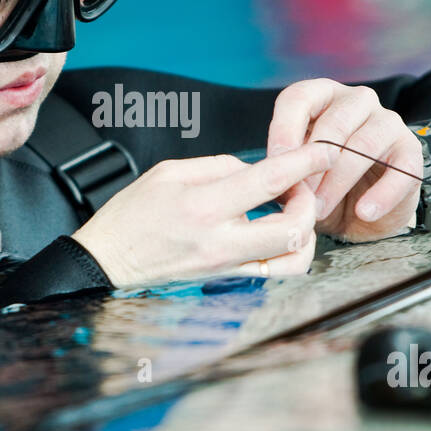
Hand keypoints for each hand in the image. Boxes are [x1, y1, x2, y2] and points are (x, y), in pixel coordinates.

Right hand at [71, 143, 334, 286]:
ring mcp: (226, 266)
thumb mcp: (169, 172)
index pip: (267, 181)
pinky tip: (277, 233)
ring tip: (290, 211)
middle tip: (299, 186)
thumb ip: (219, 167)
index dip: (303, 162)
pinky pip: (276, 272)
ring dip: (304, 231)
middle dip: (308, 202)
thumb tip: (257, 169)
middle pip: (292, 228)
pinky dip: (288, 251)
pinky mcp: (228, 280)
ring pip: (292, 258)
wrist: (107, 262)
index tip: (323, 150)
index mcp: (203, 205)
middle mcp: (219, 241)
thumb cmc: (132, 214)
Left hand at [266, 79, 421, 241]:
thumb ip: (285, 165)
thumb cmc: (323, 183)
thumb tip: (273, 171)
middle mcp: (357, 101)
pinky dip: (382, 195)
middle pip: (334, 123)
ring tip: (321, 210)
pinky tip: (364, 212)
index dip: (284, 130)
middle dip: (313, 165)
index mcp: (322, 96)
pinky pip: (401, 170)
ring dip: (339, 182)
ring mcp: (387, 123)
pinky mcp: (410, 151)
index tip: (275, 163)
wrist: (362, 211)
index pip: (299, 97)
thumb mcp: (297, 173)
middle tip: (300, 197)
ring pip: (364, 145)